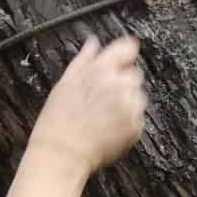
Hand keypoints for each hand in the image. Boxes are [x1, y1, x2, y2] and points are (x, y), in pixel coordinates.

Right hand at [27, 35, 146, 173]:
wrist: (62, 153)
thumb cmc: (59, 119)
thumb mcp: (65, 82)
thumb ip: (84, 59)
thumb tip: (94, 42)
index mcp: (101, 70)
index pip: (128, 48)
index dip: (124, 54)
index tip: (122, 59)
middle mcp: (119, 85)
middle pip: (134, 73)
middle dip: (122, 81)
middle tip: (102, 97)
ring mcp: (129, 107)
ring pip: (138, 95)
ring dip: (127, 101)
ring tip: (104, 114)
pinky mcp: (135, 126)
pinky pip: (138, 116)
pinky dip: (128, 120)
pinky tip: (108, 126)